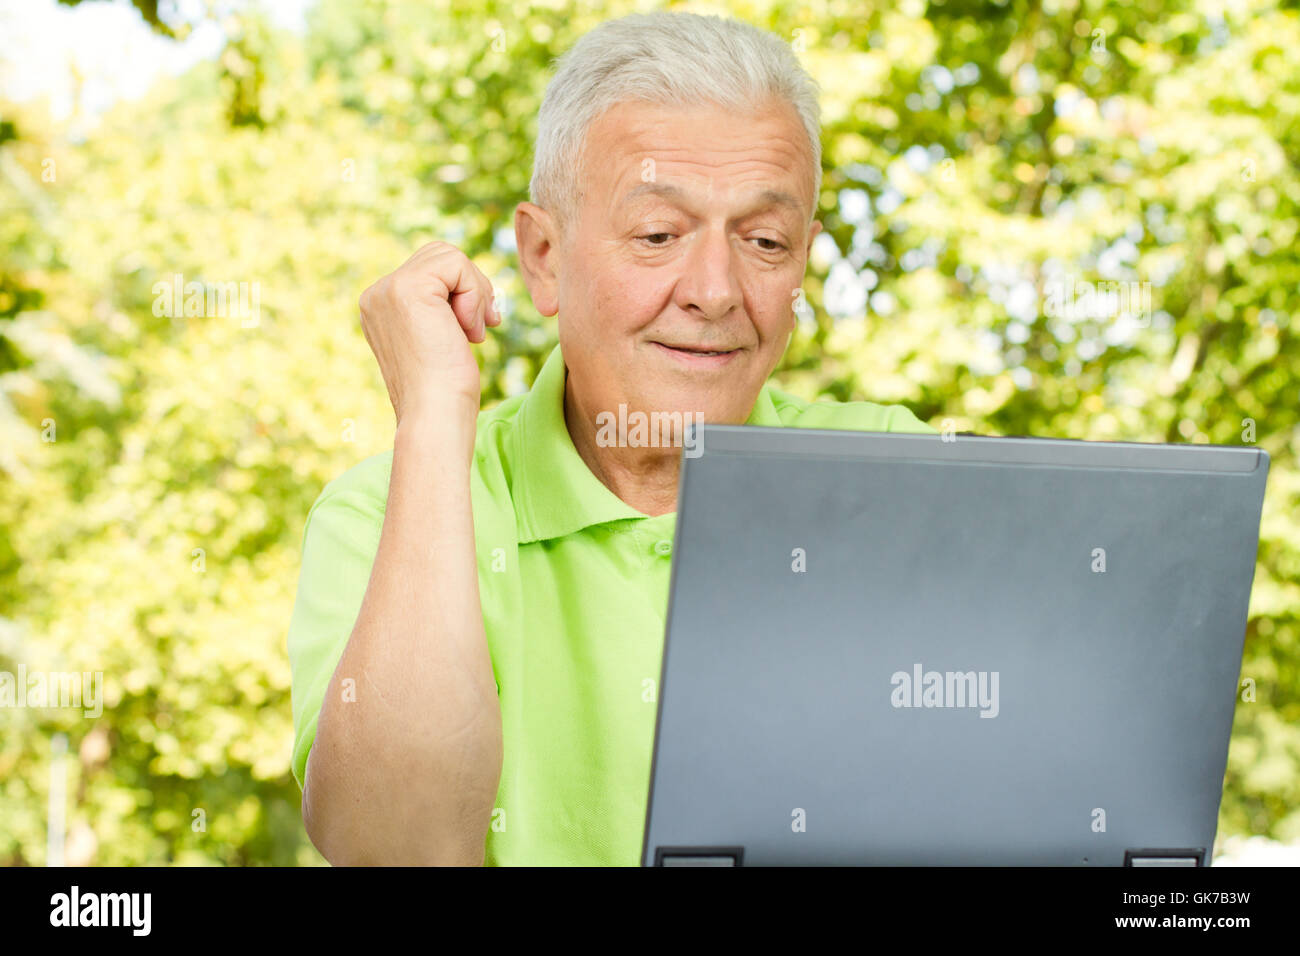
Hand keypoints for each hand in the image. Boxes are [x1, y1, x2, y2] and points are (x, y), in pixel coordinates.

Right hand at [358, 241, 501, 425]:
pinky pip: (457, 264)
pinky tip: (467, 331)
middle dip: (472, 287)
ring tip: (471, 332)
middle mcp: (377, 294)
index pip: (430, 269)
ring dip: (475, 292)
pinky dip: (474, 295)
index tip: (475, 330)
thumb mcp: (438, 340)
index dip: (464, 292)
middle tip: (480, 328)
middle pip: (440, 255)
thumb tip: (469, 286)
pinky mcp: (408, 289)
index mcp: (380, 306)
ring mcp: (388, 289)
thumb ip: (440, 310)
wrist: (435, 417)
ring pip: (449, 256)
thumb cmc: (445, 392)